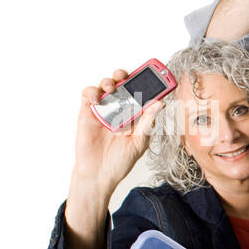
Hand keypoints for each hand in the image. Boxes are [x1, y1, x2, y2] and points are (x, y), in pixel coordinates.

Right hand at [71, 71, 161, 198]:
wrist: (99, 173)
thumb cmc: (120, 160)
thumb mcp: (140, 141)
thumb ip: (148, 121)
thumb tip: (160, 103)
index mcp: (135, 114)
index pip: (141, 93)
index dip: (147, 82)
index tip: (155, 75)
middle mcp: (119, 109)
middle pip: (121, 85)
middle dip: (124, 75)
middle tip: (126, 76)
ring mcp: (103, 110)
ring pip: (104, 86)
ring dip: (108, 81)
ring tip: (112, 88)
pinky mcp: (87, 113)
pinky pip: (87, 95)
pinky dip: (91, 91)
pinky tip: (97, 99)